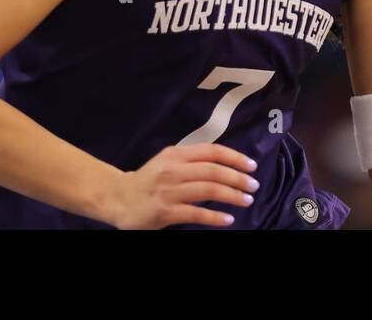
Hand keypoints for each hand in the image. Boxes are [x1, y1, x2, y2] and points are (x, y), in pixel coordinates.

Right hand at [106, 143, 259, 228]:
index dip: (234, 157)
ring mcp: (168, 191)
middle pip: (213, 171)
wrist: (116, 198)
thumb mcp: (167, 162)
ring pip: (207, 190)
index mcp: (175, 154)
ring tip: (246, 200)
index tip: (251, 166)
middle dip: (237, 178)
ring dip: (231, 195)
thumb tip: (226, 165)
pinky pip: (195, 214)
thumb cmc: (148, 180)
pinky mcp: (164, 212)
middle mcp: (172, 170)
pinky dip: (214, 217)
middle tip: (254, 186)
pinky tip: (228, 219)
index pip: (211, 151)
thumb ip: (191, 161)